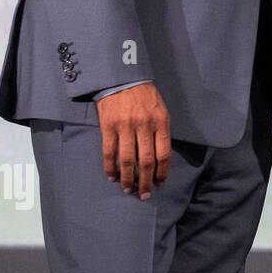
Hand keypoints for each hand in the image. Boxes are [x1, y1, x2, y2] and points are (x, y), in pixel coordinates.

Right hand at [95, 82, 170, 198]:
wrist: (123, 78)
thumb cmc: (145, 96)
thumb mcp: (161, 110)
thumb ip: (161, 132)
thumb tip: (159, 158)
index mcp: (160, 123)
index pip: (163, 154)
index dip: (162, 172)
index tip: (159, 183)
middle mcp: (144, 126)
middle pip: (146, 161)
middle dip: (145, 181)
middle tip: (144, 194)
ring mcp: (125, 127)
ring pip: (127, 159)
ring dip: (128, 178)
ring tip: (128, 189)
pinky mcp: (108, 127)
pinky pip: (109, 152)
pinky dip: (110, 167)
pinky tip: (111, 176)